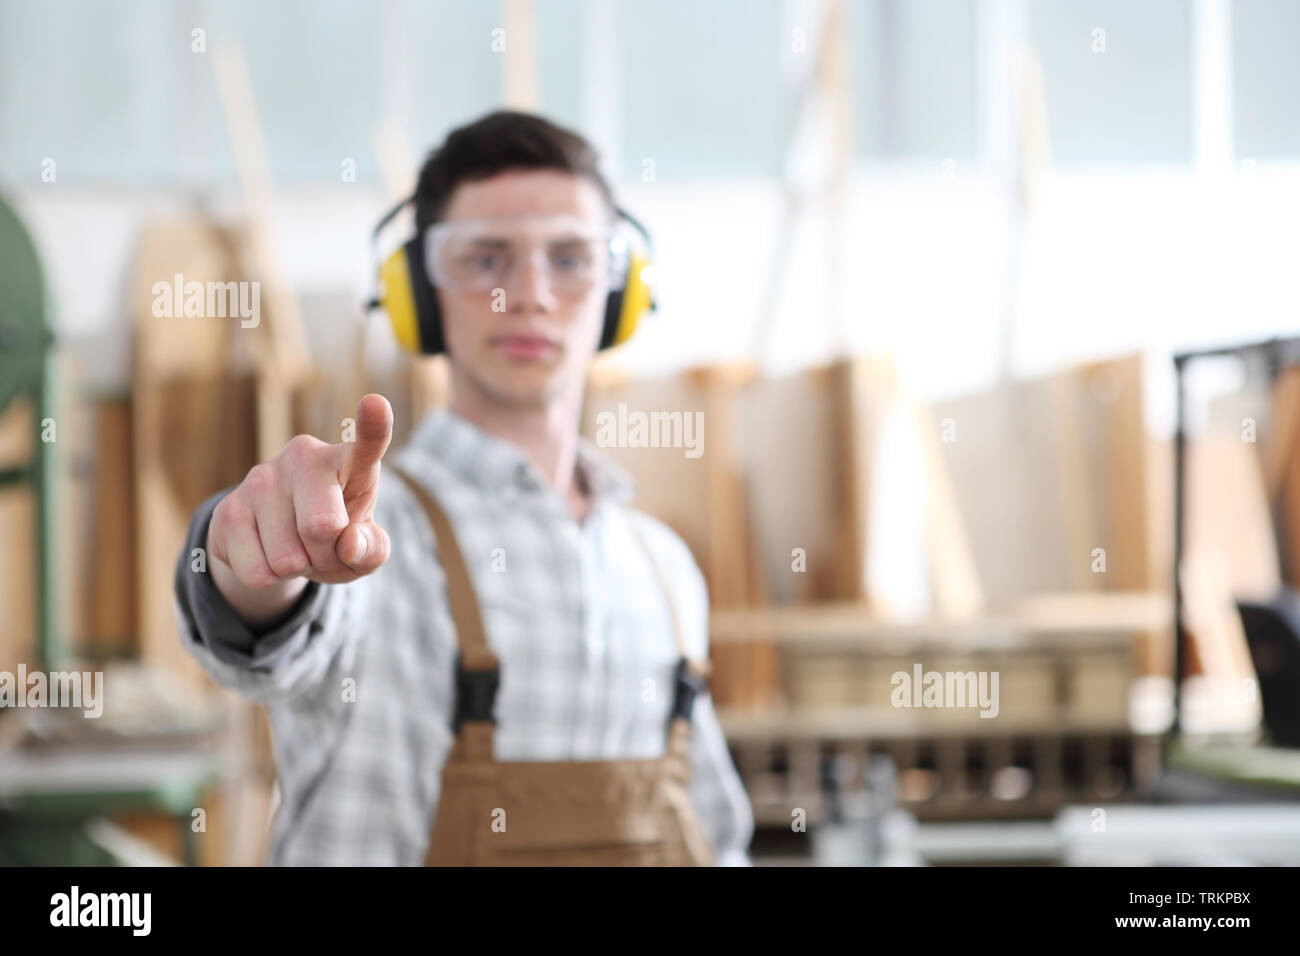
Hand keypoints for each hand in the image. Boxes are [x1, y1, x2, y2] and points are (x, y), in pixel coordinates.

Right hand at [206, 394, 393, 624]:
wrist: (277, 544)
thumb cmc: (336, 538)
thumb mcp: (365, 549)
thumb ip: (372, 549)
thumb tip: (348, 544)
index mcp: (348, 461)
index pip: (366, 444)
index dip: (374, 426)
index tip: (377, 403)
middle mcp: (304, 457)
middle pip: (322, 528)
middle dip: (327, 556)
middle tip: (324, 548)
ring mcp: (261, 478)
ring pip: (287, 558)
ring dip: (297, 569)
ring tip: (296, 549)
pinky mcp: (227, 508)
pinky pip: (256, 572)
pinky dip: (268, 579)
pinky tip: (266, 554)